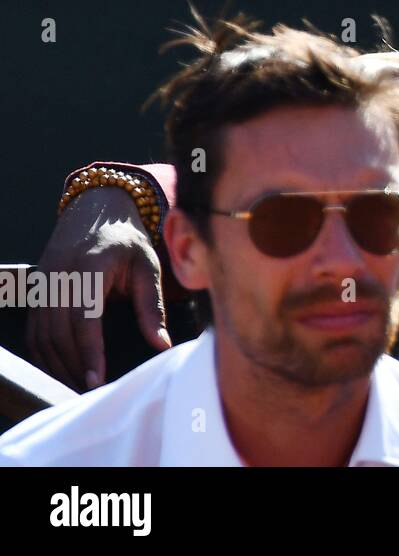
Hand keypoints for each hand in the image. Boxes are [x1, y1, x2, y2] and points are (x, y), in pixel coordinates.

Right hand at [25, 187, 171, 390]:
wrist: (97, 209)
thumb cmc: (128, 239)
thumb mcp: (148, 265)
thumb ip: (152, 306)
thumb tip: (162, 345)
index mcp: (90, 267)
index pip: (83, 318)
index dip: (88, 352)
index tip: (96, 381)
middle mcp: (59, 276)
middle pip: (57, 332)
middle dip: (72, 366)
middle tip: (89, 393)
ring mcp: (43, 283)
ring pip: (41, 334)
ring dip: (56, 364)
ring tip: (77, 387)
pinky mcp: (37, 290)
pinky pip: (34, 329)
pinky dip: (43, 353)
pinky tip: (59, 368)